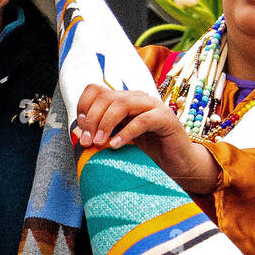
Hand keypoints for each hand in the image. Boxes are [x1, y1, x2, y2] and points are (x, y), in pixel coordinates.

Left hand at [74, 83, 218, 194]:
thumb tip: (77, 132)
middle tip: (86, 141)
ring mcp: (153, 106)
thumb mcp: (118, 141)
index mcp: (123, 100)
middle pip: (107, 97)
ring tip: (98, 143)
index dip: (84, 106)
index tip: (80, 127)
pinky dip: (126, 132)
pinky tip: (115, 145)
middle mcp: (137, 98)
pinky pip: (142, 120)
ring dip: (106, 123)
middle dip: (92, 119)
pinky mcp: (166, 118)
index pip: (97, 90)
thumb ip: (101, 133)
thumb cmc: (146, 154)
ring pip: (122, 104)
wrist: (178, 165)